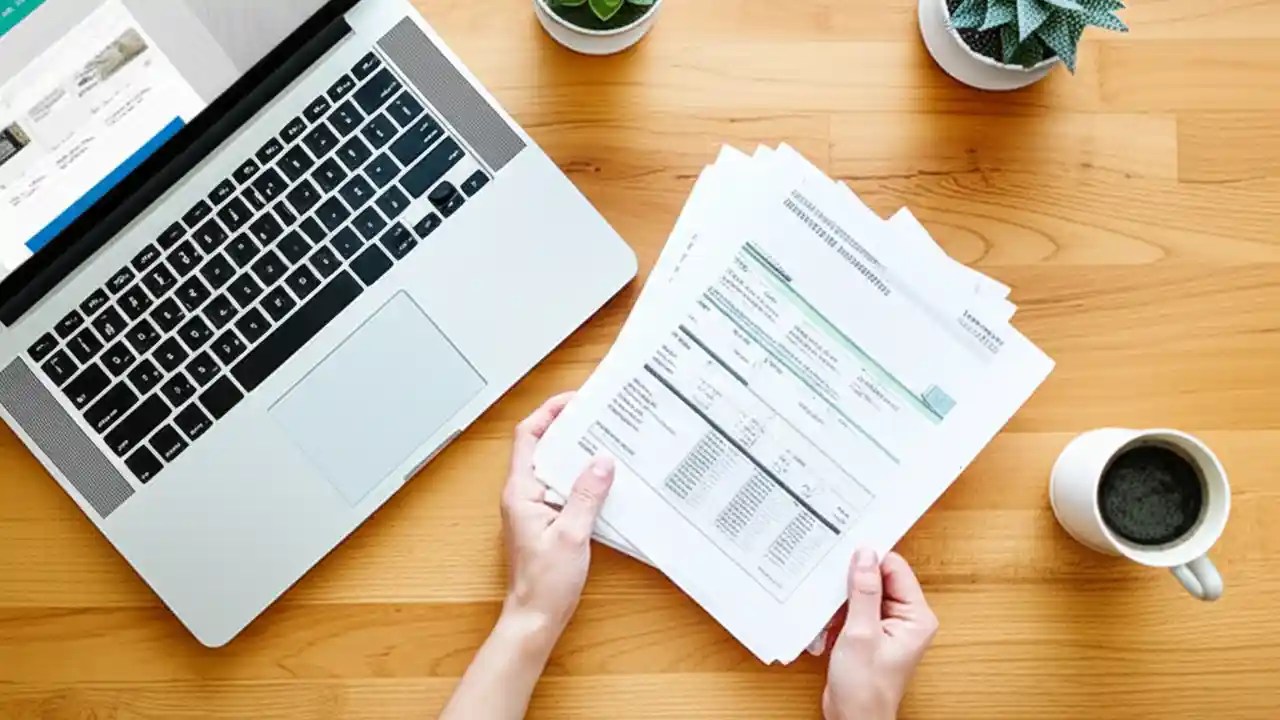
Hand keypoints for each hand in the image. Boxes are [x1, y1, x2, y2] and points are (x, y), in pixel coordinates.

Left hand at [500, 392, 614, 639]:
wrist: (534, 618)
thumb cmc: (544, 582)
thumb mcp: (572, 534)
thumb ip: (587, 495)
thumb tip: (601, 460)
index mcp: (520, 491)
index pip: (528, 436)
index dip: (549, 412)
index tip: (576, 400)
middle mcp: (523, 494)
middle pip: (542, 446)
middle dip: (568, 427)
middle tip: (597, 414)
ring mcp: (533, 507)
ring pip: (554, 467)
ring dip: (576, 452)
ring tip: (604, 439)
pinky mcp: (546, 520)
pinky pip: (563, 488)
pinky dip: (581, 478)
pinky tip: (603, 479)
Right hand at [822, 549, 938, 719]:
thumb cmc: (865, 688)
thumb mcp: (861, 633)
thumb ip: (864, 591)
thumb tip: (865, 555)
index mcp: (916, 616)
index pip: (895, 569)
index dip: (870, 559)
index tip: (845, 554)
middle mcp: (906, 618)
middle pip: (879, 579)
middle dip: (853, 580)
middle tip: (831, 580)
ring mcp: (887, 626)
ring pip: (863, 593)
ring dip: (843, 598)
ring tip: (829, 609)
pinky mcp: (870, 633)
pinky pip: (854, 609)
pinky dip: (838, 613)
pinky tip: (827, 623)